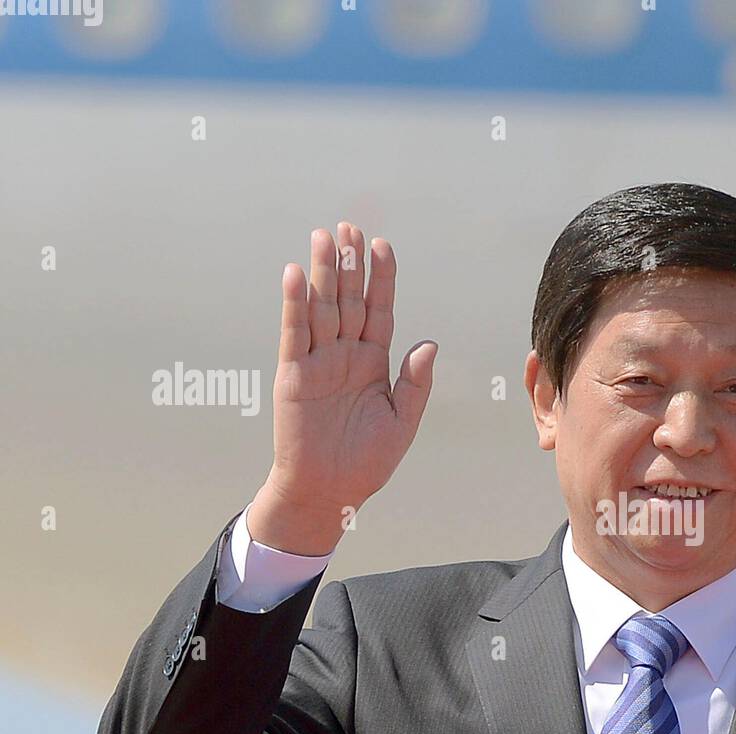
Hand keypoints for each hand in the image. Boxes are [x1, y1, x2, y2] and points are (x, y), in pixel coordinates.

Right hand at [248, 223, 436, 554]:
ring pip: (322, 308)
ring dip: (323, 272)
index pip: (379, 310)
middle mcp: (345, 355)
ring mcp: (318, 362)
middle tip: (351, 225)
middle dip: (350, 264)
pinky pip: (294, 333)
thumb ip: (415, 383)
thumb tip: (429, 344)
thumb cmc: (366, 462)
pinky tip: (296, 274)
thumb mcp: (401, 421)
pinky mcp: (293, 375)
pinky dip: (295, 304)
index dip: (381, 279)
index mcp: (374, 362)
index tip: (383, 246)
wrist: (329, 492)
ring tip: (325, 235)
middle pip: (349, 300)